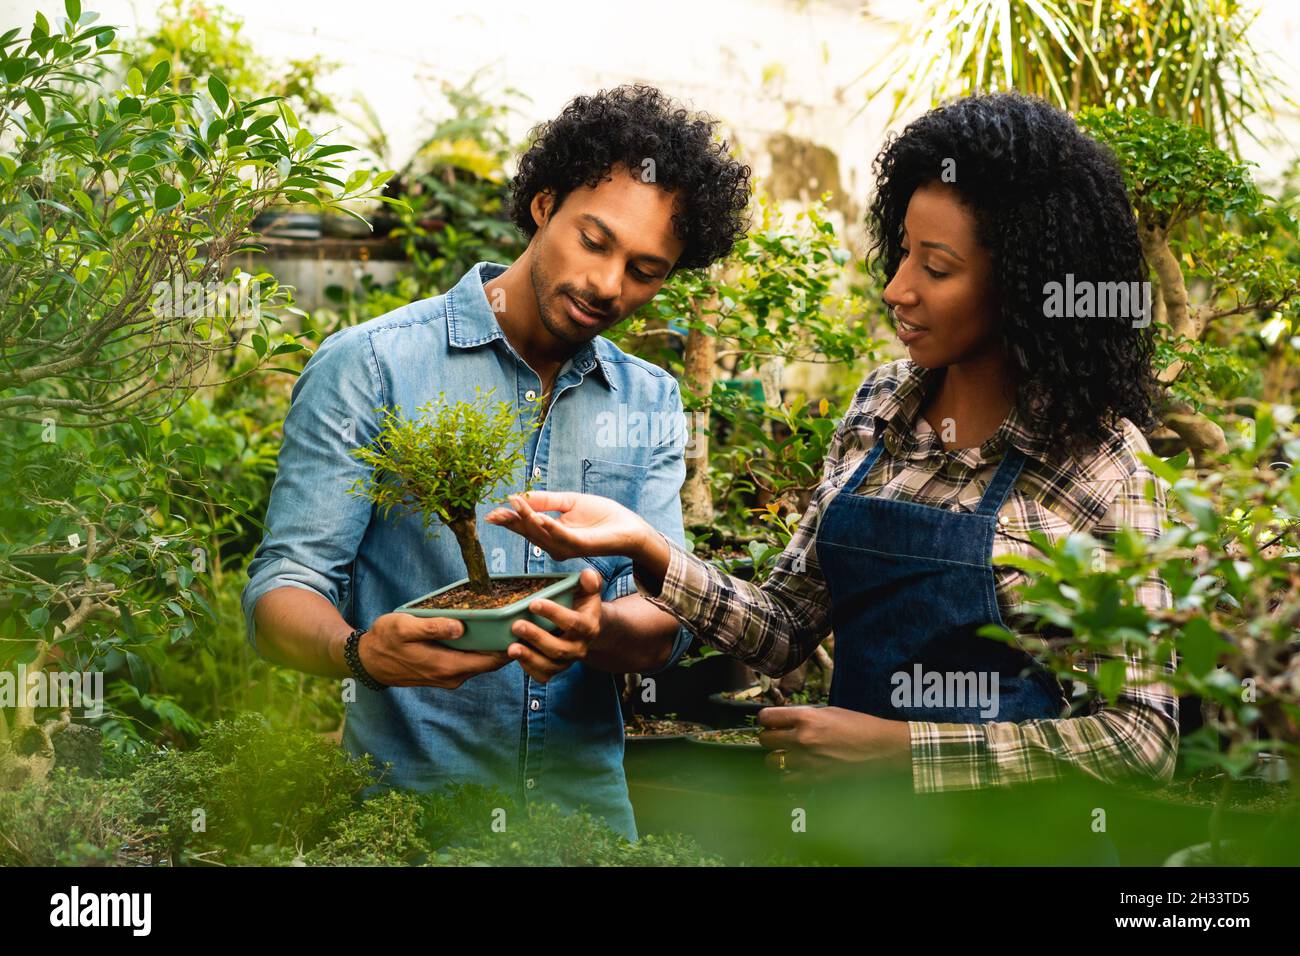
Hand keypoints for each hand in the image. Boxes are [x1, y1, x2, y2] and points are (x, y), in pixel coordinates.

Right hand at [356, 611, 509, 688]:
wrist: (367, 661)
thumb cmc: (385, 640)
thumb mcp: (404, 627)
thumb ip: (433, 627)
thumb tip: (460, 626)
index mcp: (446, 666)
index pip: (490, 661)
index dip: (509, 647)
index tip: (525, 630)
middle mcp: (452, 676)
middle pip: (490, 663)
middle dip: (507, 647)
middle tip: (524, 624)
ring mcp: (448, 677)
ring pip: (481, 664)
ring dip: (495, 649)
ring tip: (510, 626)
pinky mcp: (444, 673)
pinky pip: (470, 663)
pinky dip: (480, 651)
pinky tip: (485, 634)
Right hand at [485, 491, 653, 561]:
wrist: (628, 527)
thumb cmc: (602, 515)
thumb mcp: (569, 502)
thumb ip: (546, 500)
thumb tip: (521, 496)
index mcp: (552, 532)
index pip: (525, 526)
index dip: (509, 519)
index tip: (491, 512)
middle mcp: (555, 543)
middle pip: (528, 532)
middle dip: (511, 521)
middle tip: (494, 512)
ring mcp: (566, 546)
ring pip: (541, 533)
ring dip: (527, 518)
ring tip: (514, 505)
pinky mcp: (579, 545)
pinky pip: (561, 536)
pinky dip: (549, 526)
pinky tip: (538, 517)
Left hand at [505, 567, 603, 682]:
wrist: (584, 627)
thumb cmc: (581, 605)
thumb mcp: (588, 591)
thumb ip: (590, 581)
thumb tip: (587, 575)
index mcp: (588, 627)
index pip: (573, 623)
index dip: (554, 614)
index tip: (533, 603)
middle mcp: (579, 647)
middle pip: (559, 648)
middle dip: (536, 637)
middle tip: (516, 625)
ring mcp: (567, 661)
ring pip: (550, 665)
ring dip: (529, 657)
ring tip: (511, 647)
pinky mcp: (555, 669)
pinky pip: (543, 675)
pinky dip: (528, 668)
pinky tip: (515, 656)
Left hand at [757, 706, 911, 780]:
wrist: (883, 749)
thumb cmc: (860, 727)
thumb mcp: (830, 712)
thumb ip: (804, 716)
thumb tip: (784, 721)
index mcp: (806, 718)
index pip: (766, 717)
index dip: (766, 719)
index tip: (770, 722)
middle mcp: (802, 739)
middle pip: (765, 740)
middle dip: (770, 738)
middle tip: (779, 739)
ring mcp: (807, 762)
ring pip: (772, 762)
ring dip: (778, 759)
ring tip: (789, 756)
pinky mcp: (815, 780)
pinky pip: (787, 782)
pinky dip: (789, 778)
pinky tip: (797, 772)